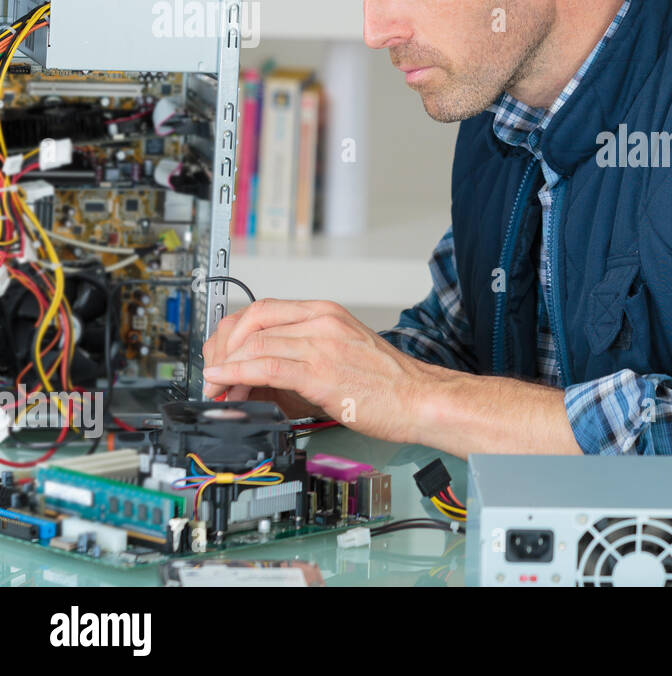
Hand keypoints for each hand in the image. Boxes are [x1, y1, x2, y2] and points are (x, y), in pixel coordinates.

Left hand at [200, 298, 448, 442]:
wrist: (420, 399)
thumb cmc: (388, 382)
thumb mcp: (341, 354)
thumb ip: (301, 355)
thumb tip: (257, 375)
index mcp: (327, 313)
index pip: (262, 310)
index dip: (232, 333)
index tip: (221, 357)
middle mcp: (322, 322)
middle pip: (251, 322)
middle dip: (222, 349)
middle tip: (214, 375)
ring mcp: (322, 345)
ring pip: (254, 344)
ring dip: (225, 369)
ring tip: (218, 390)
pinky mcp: (321, 373)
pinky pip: (266, 366)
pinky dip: (237, 374)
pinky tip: (226, 384)